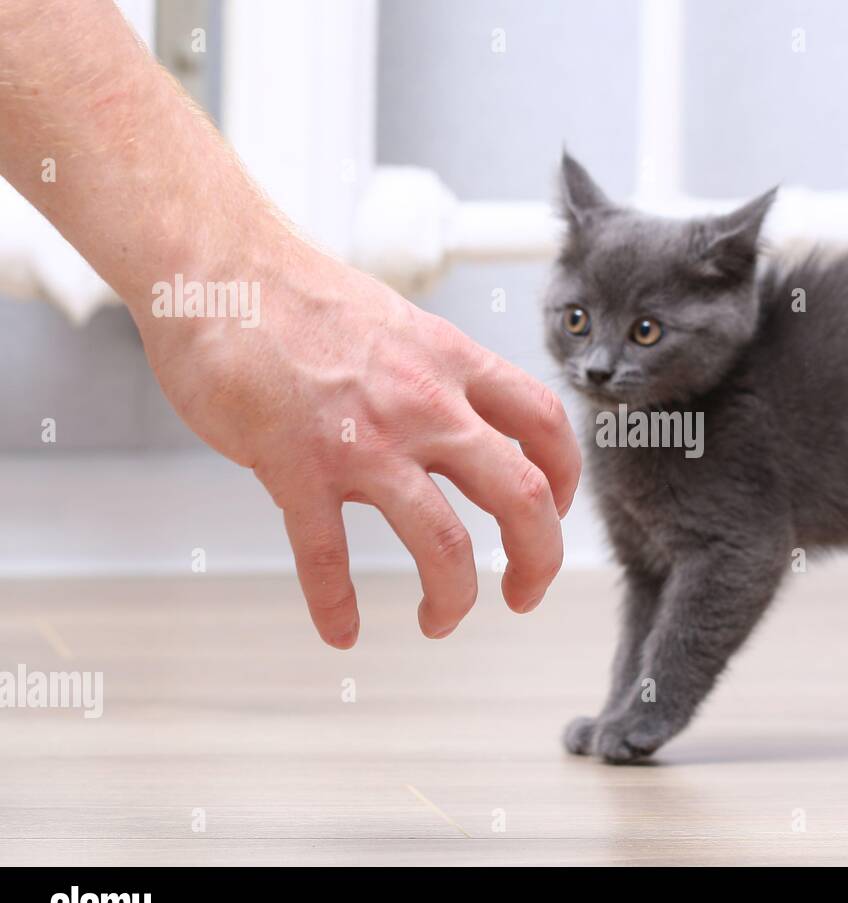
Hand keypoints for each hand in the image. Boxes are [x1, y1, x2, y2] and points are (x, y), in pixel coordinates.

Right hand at [133, 239, 580, 647]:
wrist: (218, 264)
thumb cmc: (300, 295)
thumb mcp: (402, 324)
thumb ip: (438, 376)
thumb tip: (465, 417)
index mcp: (453, 364)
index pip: (546, 425)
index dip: (566, 478)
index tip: (555, 511)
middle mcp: (424, 404)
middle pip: (521, 495)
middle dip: (537, 560)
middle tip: (524, 592)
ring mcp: (364, 440)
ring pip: (442, 542)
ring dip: (452, 597)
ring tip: (440, 620)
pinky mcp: (297, 466)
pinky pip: (326, 557)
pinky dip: (336, 605)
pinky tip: (340, 630)